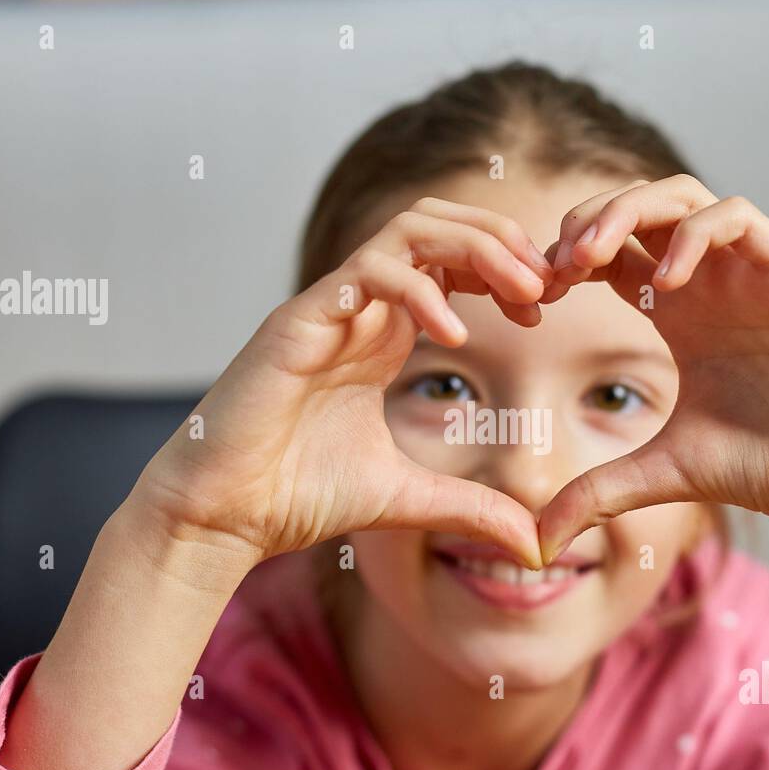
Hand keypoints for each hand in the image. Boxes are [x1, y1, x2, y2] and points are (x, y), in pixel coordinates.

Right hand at [134, 198, 553, 568]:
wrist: (223, 516)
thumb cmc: (296, 495)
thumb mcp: (409, 500)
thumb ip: (472, 508)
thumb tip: (535, 546)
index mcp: (382, 333)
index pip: (450, 259)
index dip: (504, 268)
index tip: (542, 306)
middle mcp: (358, 309)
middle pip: (436, 223)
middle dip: (500, 239)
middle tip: (545, 284)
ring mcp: (328, 309)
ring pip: (408, 229)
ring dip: (474, 245)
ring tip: (519, 290)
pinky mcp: (299, 323)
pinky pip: (367, 274)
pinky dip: (420, 291)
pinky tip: (453, 336)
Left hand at [536, 175, 768, 561]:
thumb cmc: (766, 468)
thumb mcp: (659, 475)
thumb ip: (596, 493)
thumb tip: (538, 545)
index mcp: (680, 313)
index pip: (614, 252)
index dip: (568, 260)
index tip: (536, 295)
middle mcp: (713, 281)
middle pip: (639, 208)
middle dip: (588, 221)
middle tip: (556, 265)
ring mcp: (752, 270)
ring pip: (682, 196)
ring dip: (629, 211)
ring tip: (592, 257)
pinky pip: (737, 216)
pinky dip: (695, 233)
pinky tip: (668, 284)